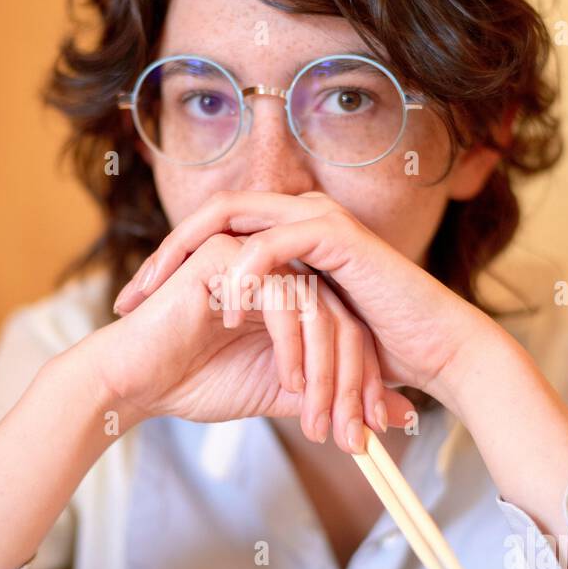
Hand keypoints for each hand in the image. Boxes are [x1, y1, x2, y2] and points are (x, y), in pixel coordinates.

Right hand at [98, 230, 414, 448]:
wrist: (138, 382)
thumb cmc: (199, 382)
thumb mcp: (281, 393)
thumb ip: (332, 394)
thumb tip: (396, 418)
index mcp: (292, 294)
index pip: (348, 327)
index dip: (363, 380)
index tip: (370, 431)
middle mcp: (279, 268)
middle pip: (341, 316)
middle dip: (349, 382)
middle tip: (349, 434)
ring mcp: (253, 255)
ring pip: (317, 307)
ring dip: (322, 372)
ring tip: (312, 417)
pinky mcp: (226, 255)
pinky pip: (280, 295)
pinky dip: (289, 344)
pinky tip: (283, 380)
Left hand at [113, 190, 484, 399]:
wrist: (438, 354)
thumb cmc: (379, 353)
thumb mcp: (304, 337)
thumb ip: (267, 327)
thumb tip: (215, 344)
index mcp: (290, 233)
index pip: (215, 233)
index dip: (169, 264)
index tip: (134, 305)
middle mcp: (300, 214)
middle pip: (210, 215)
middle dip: (163, 255)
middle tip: (129, 298)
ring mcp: (317, 218)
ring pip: (230, 218)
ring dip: (189, 258)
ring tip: (157, 298)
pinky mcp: (335, 235)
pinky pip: (270, 244)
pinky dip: (242, 273)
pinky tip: (223, 307)